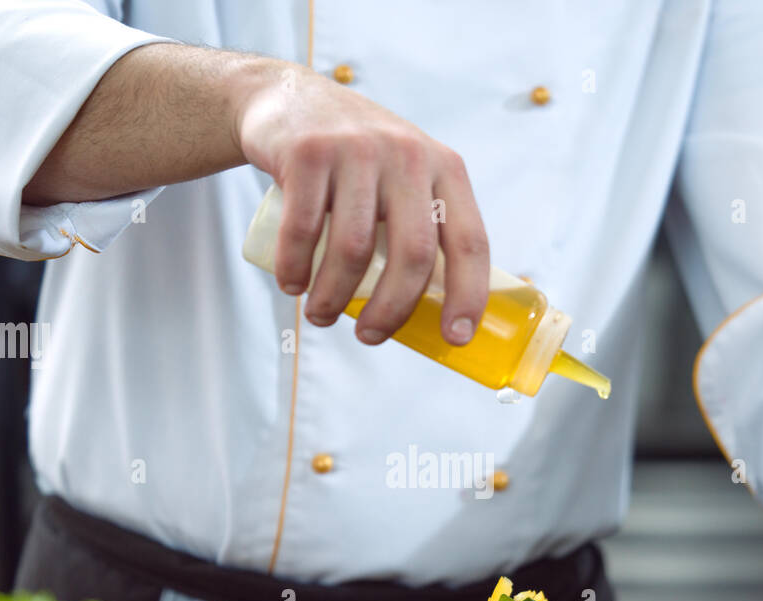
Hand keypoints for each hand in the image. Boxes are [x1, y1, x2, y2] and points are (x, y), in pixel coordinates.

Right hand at [235, 61, 488, 345]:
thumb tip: (435, 312)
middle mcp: (408, 156)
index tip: (455, 338)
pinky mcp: (308, 152)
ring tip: (320, 315)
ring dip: (333, 297)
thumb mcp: (406, 176)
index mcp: (445, 169)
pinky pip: (304, 229)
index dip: (468, 295)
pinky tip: (292, 286)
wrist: (292, 100)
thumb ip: (425, 224)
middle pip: (413, 255)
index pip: (470, 241)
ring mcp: (357, 150)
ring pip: (354, 249)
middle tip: (369, 337)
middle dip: (391, 311)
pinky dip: (295, 269)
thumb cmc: (357, 163)